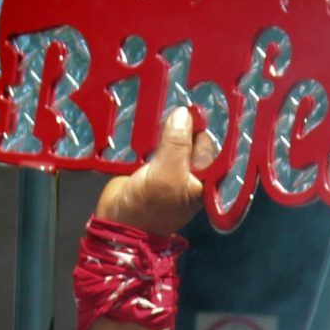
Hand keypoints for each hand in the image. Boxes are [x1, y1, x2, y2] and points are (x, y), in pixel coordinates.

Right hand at [96, 109, 213, 237]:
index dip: (201, 126)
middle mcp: (194, 171)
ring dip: (164, 127)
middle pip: (192, 136)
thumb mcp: (168, 174)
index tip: (190, 108)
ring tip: (154, 120)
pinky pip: (158, 141)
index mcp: (206, 178)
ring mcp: (173, 166)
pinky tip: (145, 127)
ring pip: (174, 136)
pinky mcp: (155, 164)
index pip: (211, 143)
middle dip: (179, 125)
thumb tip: (184, 113)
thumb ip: (177, 143)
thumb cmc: (149, 206)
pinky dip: (152, 134)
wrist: (118, 221)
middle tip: (166, 115)